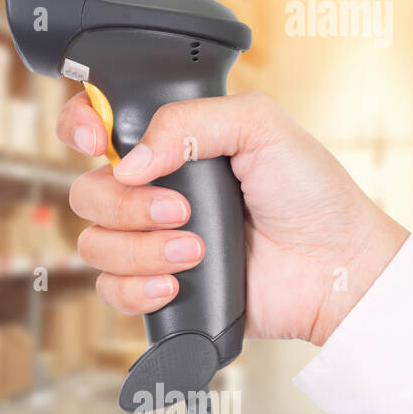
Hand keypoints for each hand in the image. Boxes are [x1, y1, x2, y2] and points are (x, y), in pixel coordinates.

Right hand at [59, 90, 408, 345]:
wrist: (334, 266)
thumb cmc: (309, 193)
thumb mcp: (260, 125)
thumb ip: (189, 121)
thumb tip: (129, 162)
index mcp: (167, 144)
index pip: (91, 125)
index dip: (78, 128)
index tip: (95, 142)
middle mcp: (149, 191)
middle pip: (86, 193)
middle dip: (127, 206)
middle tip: (182, 210)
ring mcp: (149, 242)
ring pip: (94, 245)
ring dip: (141, 250)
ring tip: (195, 251)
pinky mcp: (157, 289)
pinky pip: (109, 291)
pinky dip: (136, 289)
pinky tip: (175, 283)